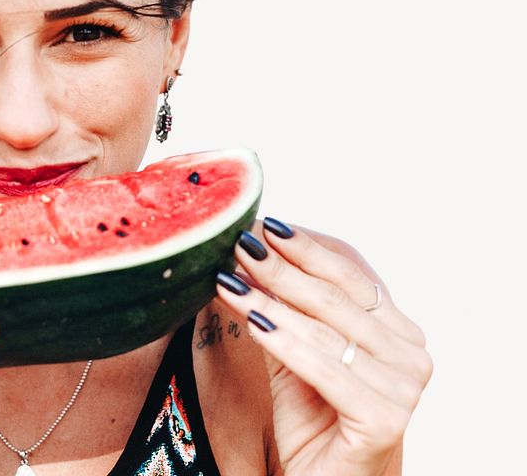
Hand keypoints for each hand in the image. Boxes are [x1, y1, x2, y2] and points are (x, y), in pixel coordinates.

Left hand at [214, 219, 431, 475]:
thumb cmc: (314, 418)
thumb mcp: (291, 352)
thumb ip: (278, 307)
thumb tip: (247, 254)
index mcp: (398, 329)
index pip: (349, 275)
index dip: (305, 249)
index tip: (262, 225)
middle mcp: (412, 353)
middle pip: (336, 297)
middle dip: (282, 267)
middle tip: (240, 242)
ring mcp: (406, 387)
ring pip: (326, 331)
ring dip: (272, 300)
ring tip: (231, 278)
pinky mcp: (386, 419)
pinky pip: (326, 370)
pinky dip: (286, 342)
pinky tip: (253, 321)